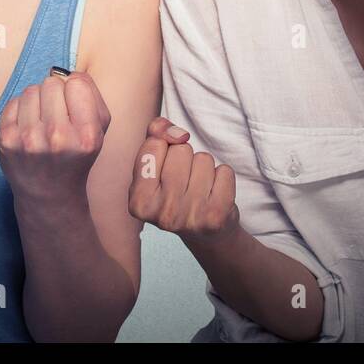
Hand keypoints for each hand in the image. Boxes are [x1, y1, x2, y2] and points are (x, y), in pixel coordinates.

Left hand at [0, 71, 111, 207]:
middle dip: (55, 94)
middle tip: (58, 115)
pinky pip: (13, 102)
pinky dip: (21, 110)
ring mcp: (28, 139)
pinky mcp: (6, 140)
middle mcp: (57, 137)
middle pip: (52, 83)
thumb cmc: (76, 156)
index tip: (75, 107)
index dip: (76, 91)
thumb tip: (70, 72)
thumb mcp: (100, 130)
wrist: (49, 195)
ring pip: (31, 89)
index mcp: (87, 135)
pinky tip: (29, 127)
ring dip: (38, 101)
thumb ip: (92, 94)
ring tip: (43, 121)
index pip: (76, 83)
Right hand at [128, 117, 239, 244]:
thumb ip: (154, 136)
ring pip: (204, 159)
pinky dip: (223, 177)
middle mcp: (162, 212)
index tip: (166, 169)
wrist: (206, 234)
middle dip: (186, 158)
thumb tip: (169, 129)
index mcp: (138, 201)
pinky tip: (215, 195)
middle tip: (185, 183)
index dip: (165, 148)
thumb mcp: (155, 168)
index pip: (155, 144)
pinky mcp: (216, 216)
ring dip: (205, 168)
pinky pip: (225, 171)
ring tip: (200, 190)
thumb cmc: (176, 193)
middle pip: (181, 150)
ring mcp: (190, 216)